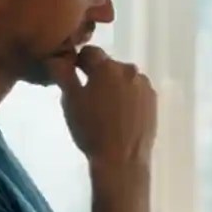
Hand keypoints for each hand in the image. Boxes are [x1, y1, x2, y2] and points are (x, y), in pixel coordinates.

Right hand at [47, 46, 157, 166]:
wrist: (122, 158)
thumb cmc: (91, 129)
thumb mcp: (70, 100)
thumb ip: (63, 73)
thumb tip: (57, 58)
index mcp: (108, 67)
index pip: (90, 52)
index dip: (79, 62)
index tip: (73, 76)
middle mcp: (130, 71)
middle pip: (108, 65)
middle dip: (97, 75)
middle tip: (88, 97)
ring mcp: (145, 86)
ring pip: (123, 78)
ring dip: (114, 85)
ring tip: (106, 108)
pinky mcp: (154, 101)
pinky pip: (136, 91)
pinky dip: (127, 96)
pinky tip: (120, 114)